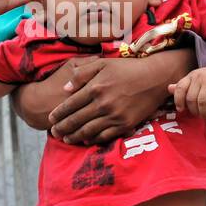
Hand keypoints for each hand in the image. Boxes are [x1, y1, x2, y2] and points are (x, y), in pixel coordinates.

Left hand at [49, 57, 175, 144]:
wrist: (154, 78)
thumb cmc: (127, 68)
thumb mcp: (103, 64)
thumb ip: (82, 74)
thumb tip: (65, 89)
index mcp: (95, 88)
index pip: (70, 104)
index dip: (58, 113)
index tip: (50, 119)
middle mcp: (103, 103)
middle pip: (76, 120)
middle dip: (62, 128)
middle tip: (53, 133)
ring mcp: (114, 116)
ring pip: (88, 131)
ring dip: (75, 137)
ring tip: (66, 139)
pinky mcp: (125, 124)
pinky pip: (105, 136)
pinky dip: (93, 140)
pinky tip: (86, 141)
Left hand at [168, 63, 205, 119]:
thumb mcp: (197, 79)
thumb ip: (184, 86)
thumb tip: (169, 89)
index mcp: (191, 77)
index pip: (180, 88)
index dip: (178, 100)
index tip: (181, 109)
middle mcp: (199, 78)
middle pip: (191, 99)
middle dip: (194, 111)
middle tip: (200, 117)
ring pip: (202, 102)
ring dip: (205, 113)